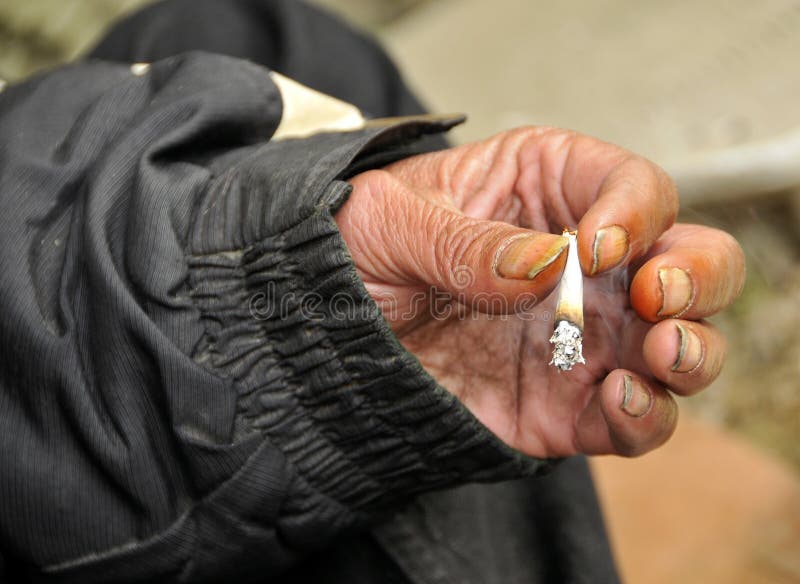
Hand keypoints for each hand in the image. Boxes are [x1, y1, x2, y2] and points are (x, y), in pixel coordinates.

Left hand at [336, 127, 744, 457]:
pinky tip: (619, 402)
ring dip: (693, 352)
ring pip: (679, 344)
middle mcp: (581, 264)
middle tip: (657, 297)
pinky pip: (631, 419)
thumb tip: (544, 266)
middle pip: (688, 261)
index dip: (634, 213)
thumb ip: (466, 242)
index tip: (591, 246)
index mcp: (546, 190)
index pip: (633, 188)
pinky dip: (644, 418)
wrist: (316, 328)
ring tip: (662, 352)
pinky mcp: (564, 404)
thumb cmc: (355, 246)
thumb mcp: (390, 222)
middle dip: (697, 277)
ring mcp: (580, 337)